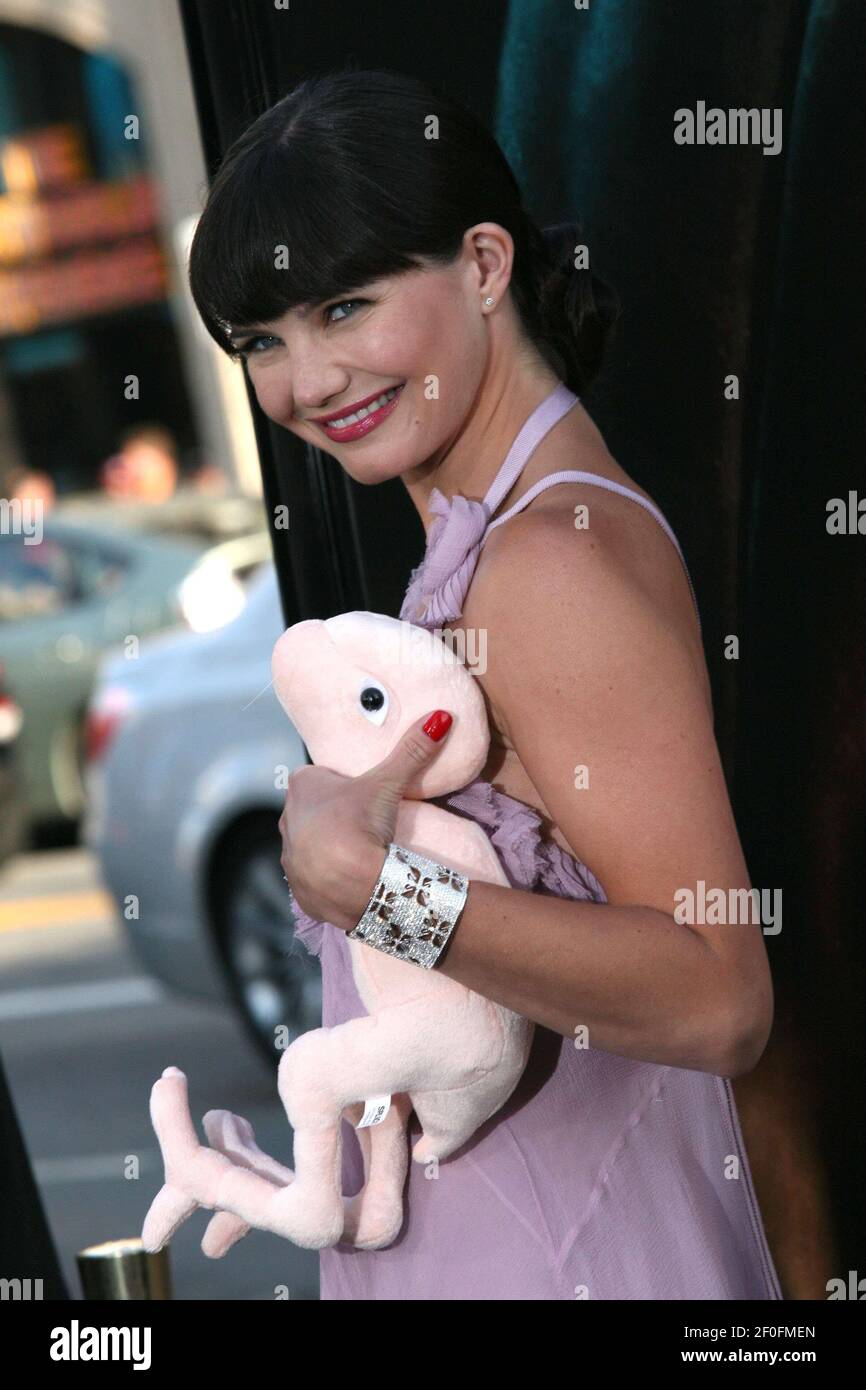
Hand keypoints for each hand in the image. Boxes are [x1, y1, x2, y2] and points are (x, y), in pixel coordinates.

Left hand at [278, 709, 452, 931]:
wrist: (356, 884)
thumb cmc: (363, 823)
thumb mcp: (389, 783)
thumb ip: (411, 750)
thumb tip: (440, 717)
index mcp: (301, 787)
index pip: (318, 777)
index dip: (341, 784)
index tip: (363, 794)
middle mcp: (287, 819)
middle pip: (313, 810)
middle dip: (334, 815)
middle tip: (366, 822)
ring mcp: (290, 858)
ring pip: (309, 844)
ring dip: (329, 847)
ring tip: (360, 852)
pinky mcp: (299, 889)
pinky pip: (312, 879)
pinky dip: (328, 878)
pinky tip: (349, 878)